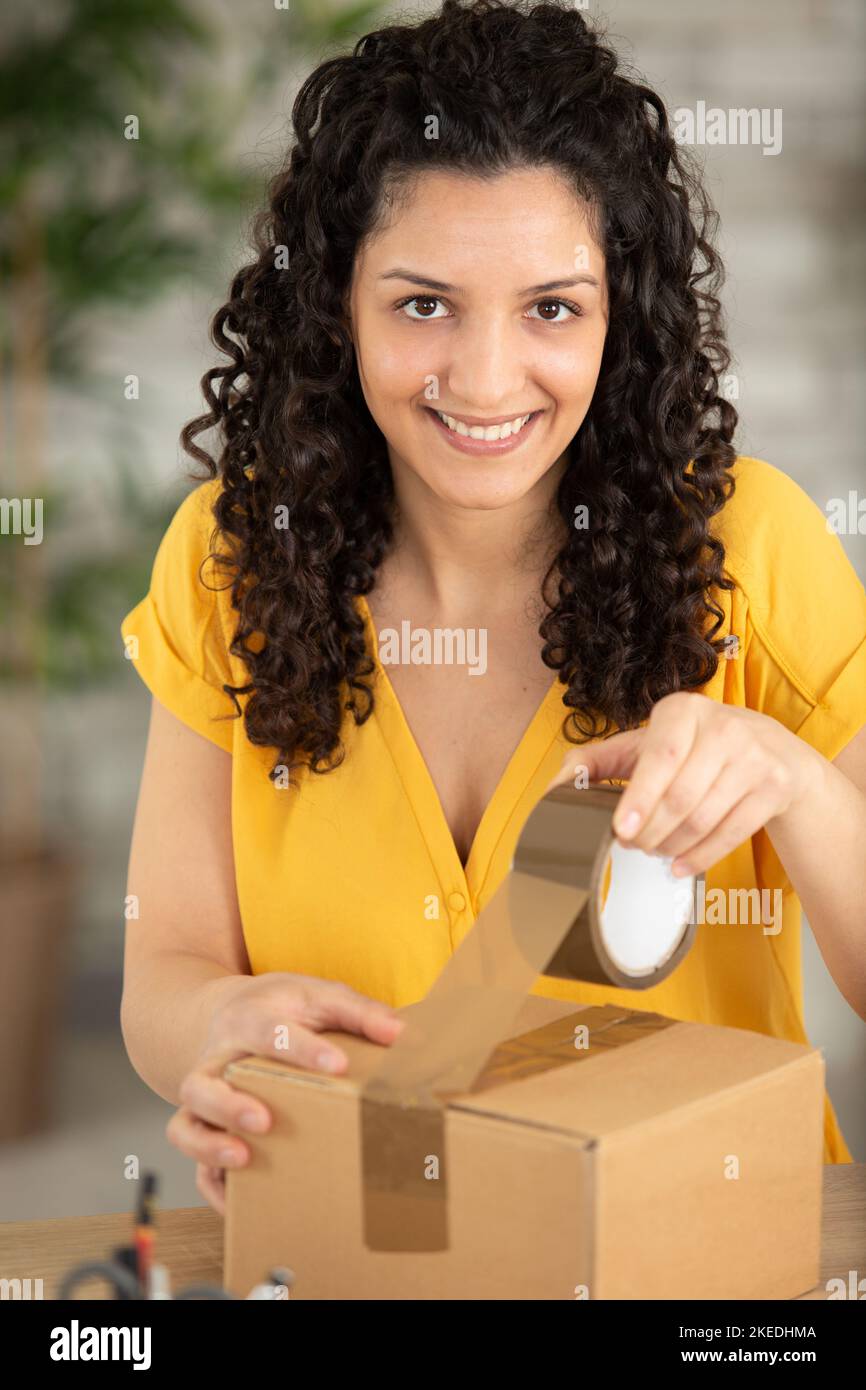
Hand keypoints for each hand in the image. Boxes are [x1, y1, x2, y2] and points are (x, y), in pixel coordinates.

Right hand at [166, 973, 404, 1213]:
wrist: (230, 1008)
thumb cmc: (282, 1007)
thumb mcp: (320, 995)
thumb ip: (359, 1012)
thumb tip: (400, 1034)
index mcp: (251, 1018)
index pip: (271, 1031)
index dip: (304, 1049)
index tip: (338, 1066)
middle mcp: (217, 1057)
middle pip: (202, 1082)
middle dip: (230, 1105)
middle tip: (266, 1121)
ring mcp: (204, 1093)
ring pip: (185, 1123)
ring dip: (210, 1146)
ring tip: (244, 1159)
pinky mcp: (200, 1121)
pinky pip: (190, 1155)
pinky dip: (209, 1181)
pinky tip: (238, 1200)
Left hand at [546, 691, 815, 876]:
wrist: (774, 752)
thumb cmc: (695, 748)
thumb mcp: (649, 743)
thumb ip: (598, 761)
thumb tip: (556, 786)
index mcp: (684, 710)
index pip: (661, 756)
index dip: (639, 797)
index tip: (620, 829)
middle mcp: (724, 727)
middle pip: (681, 796)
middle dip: (651, 830)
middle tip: (634, 844)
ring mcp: (755, 757)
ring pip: (704, 818)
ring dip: (672, 845)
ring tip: (655, 849)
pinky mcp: (775, 786)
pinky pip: (732, 834)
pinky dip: (701, 856)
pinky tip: (680, 864)